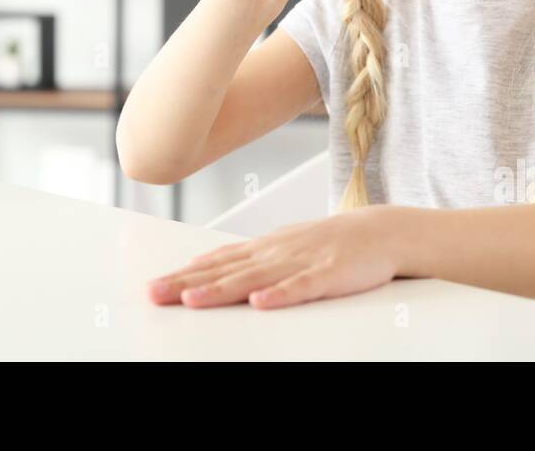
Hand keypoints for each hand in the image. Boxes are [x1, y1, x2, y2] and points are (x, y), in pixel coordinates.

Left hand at [145, 206, 400, 309]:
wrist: (381, 231)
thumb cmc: (329, 242)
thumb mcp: (281, 246)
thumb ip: (244, 258)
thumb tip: (202, 266)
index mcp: (263, 248)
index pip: (215, 263)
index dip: (182, 275)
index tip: (152, 287)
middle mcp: (275, 252)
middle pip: (225, 271)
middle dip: (187, 283)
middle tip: (154, 294)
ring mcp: (301, 262)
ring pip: (255, 278)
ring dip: (222, 289)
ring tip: (192, 300)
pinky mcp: (329, 274)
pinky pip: (302, 287)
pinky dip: (281, 295)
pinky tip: (260, 303)